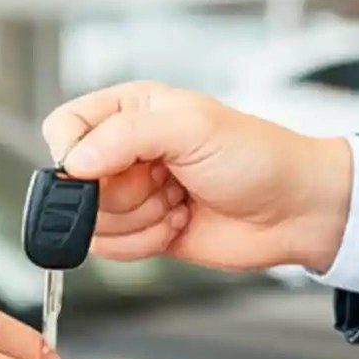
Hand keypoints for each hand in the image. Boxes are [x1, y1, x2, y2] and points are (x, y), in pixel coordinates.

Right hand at [42, 81, 351, 272]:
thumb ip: (125, 136)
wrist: (294, 211)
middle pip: (73, 184)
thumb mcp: (191, 127)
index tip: (108, 167)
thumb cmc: (257, 157)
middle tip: (166, 181)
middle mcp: (123, 151)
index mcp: (129, 110)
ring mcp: (131, 194)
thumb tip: (73, 162)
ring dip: (140, 220)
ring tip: (179, 201)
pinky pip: (110, 248)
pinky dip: (146, 243)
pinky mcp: (141, 231)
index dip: (74, 154)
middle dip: (124, 193)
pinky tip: (179, 223)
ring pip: (92, 221)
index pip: (64, 128)